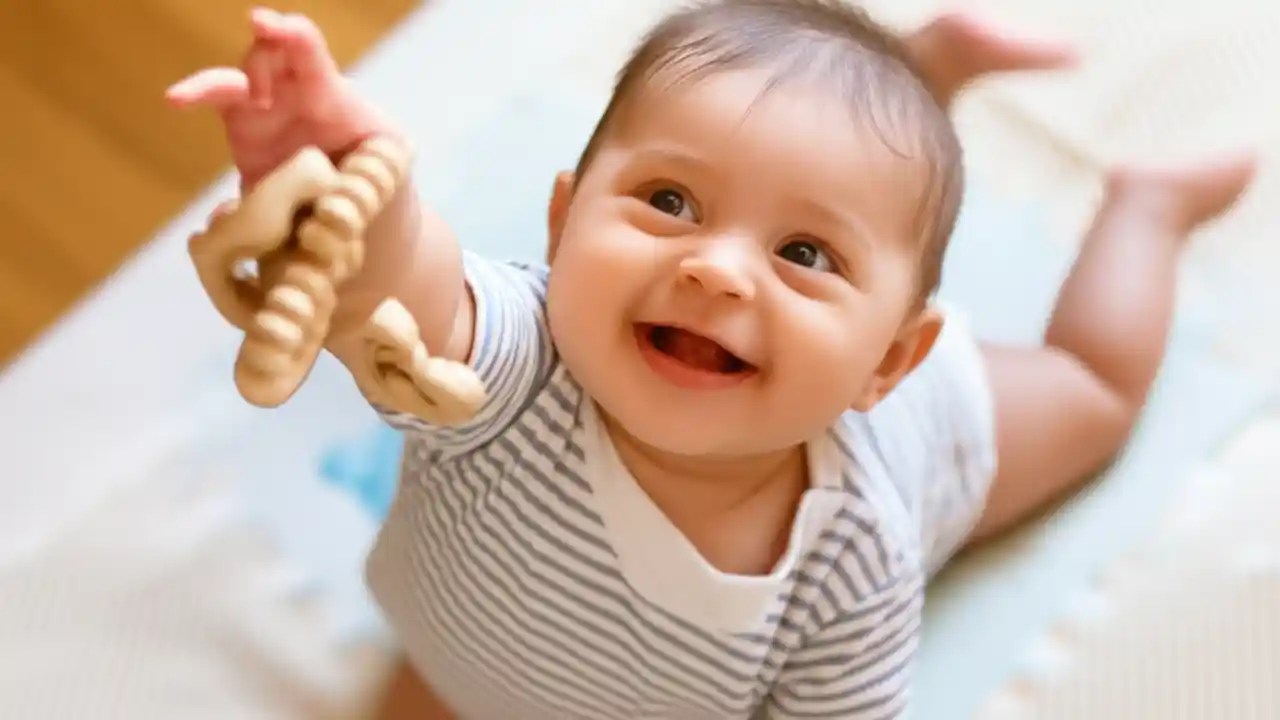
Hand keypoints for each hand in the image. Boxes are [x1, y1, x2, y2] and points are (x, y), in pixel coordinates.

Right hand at [166, 7, 393, 188]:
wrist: (362, 203)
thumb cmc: (380, 175)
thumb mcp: (387, 166)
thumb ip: (362, 170)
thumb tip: (339, 196)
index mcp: (330, 95)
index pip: (308, 52)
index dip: (289, 34)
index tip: (264, 24)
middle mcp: (295, 92)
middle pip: (267, 57)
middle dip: (259, 65)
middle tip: (261, 98)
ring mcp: (266, 108)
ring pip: (235, 78)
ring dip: (216, 85)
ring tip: (188, 99)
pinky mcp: (244, 129)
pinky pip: (217, 100)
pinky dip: (195, 94)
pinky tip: (176, 99)